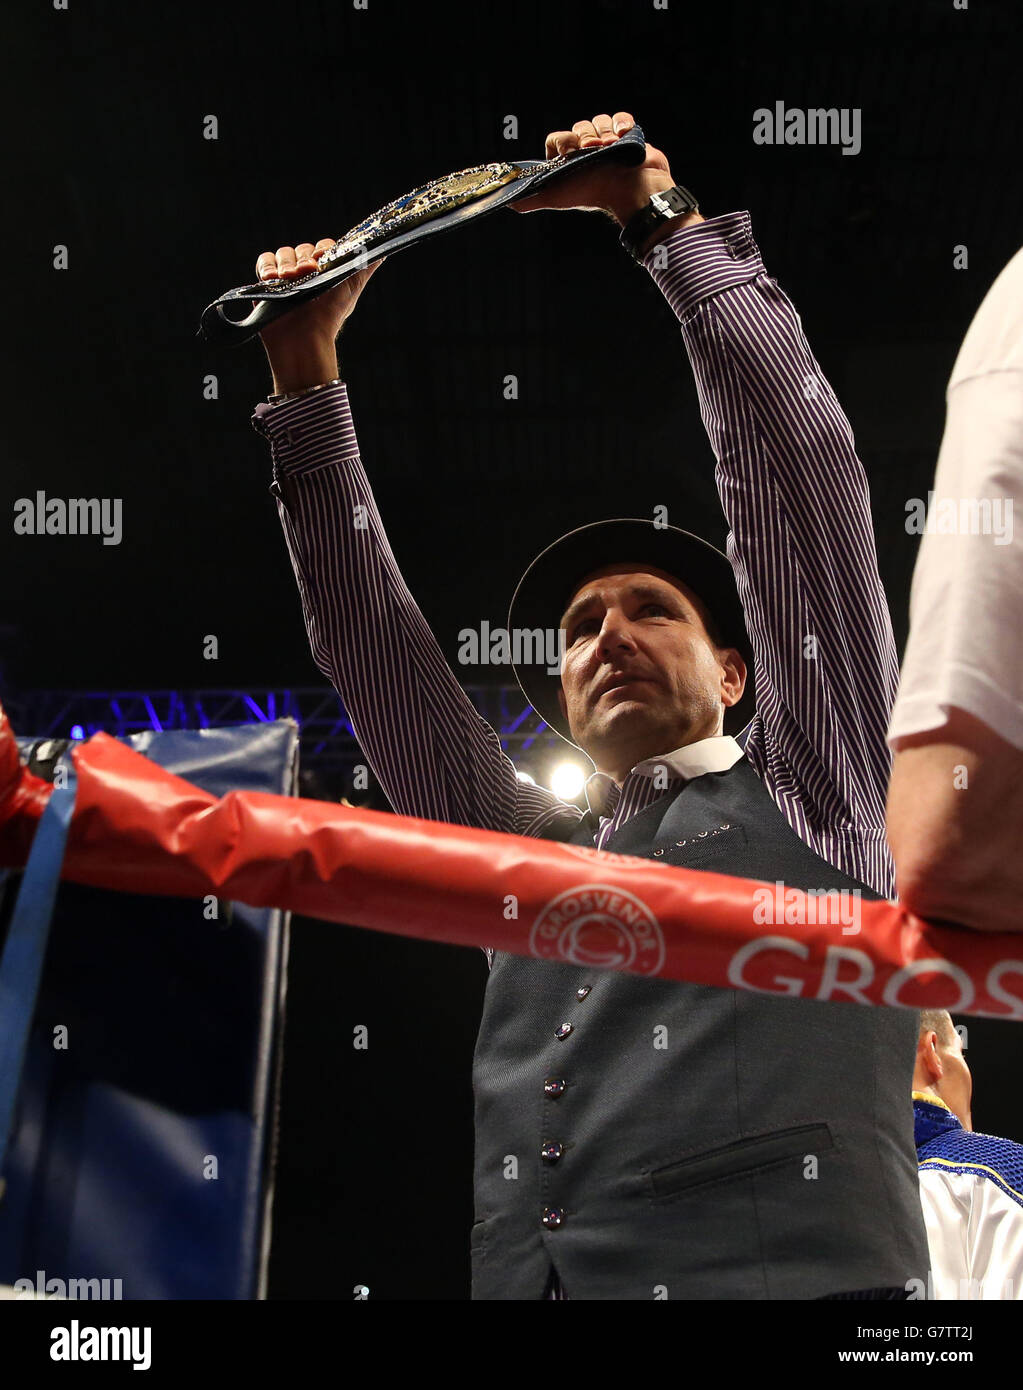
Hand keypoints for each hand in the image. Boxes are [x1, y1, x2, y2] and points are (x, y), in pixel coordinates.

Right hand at [255, 240, 383, 396]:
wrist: (304, 338)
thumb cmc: (330, 314)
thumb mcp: (353, 286)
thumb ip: (365, 266)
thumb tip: (384, 249)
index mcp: (326, 272)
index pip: (322, 247)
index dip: (321, 250)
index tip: (322, 260)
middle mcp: (306, 274)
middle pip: (301, 249)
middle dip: (303, 259)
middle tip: (307, 272)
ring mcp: (286, 279)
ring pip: (282, 254)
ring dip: (285, 263)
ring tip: (289, 278)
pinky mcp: (267, 285)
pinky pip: (264, 263)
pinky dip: (267, 266)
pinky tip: (273, 278)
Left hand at [510, 112, 683, 227]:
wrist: (632, 191)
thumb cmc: (595, 194)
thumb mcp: (557, 196)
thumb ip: (532, 199)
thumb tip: (507, 202)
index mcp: (569, 161)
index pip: (557, 139)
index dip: (563, 141)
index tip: (571, 151)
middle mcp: (586, 151)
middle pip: (579, 127)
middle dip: (586, 137)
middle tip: (594, 150)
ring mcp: (607, 143)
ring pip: (599, 120)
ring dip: (604, 132)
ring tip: (611, 147)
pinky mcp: (626, 136)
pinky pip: (620, 118)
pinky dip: (622, 123)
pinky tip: (624, 136)